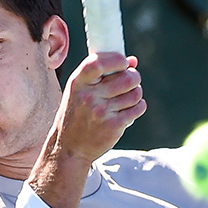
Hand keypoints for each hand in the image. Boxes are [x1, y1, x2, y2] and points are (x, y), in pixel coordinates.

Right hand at [28, 52, 144, 207]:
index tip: (124, 62)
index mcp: (78, 83)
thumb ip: (101, 74)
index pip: (99, 62)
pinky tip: (129, 109)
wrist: (69, 148)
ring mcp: (102, 112)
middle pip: (127, 78)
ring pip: (135, 93)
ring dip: (136, 93)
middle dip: (134, 76)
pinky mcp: (114, 126)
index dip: (117, 59)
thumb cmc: (75, 115)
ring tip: (128, 97)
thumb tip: (132, 61)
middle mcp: (90, 97)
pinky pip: (137, 108)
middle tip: (131, 80)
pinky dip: (138, 106)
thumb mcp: (79, 91)